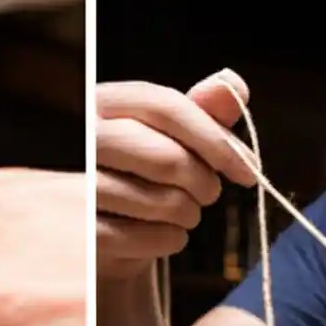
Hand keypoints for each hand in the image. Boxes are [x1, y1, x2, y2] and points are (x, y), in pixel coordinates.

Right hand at [96, 69, 257, 279]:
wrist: (100, 233)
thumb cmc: (140, 176)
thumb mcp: (170, 138)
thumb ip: (203, 112)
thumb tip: (233, 85)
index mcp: (102, 103)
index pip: (166, 107)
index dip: (215, 139)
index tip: (249, 170)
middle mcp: (83, 141)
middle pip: (168, 158)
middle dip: (205, 183)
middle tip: (210, 194)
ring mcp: (76, 187)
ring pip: (162, 202)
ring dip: (190, 214)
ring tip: (186, 214)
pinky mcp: (82, 233)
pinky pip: (146, 238)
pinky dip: (171, 240)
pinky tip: (170, 235)